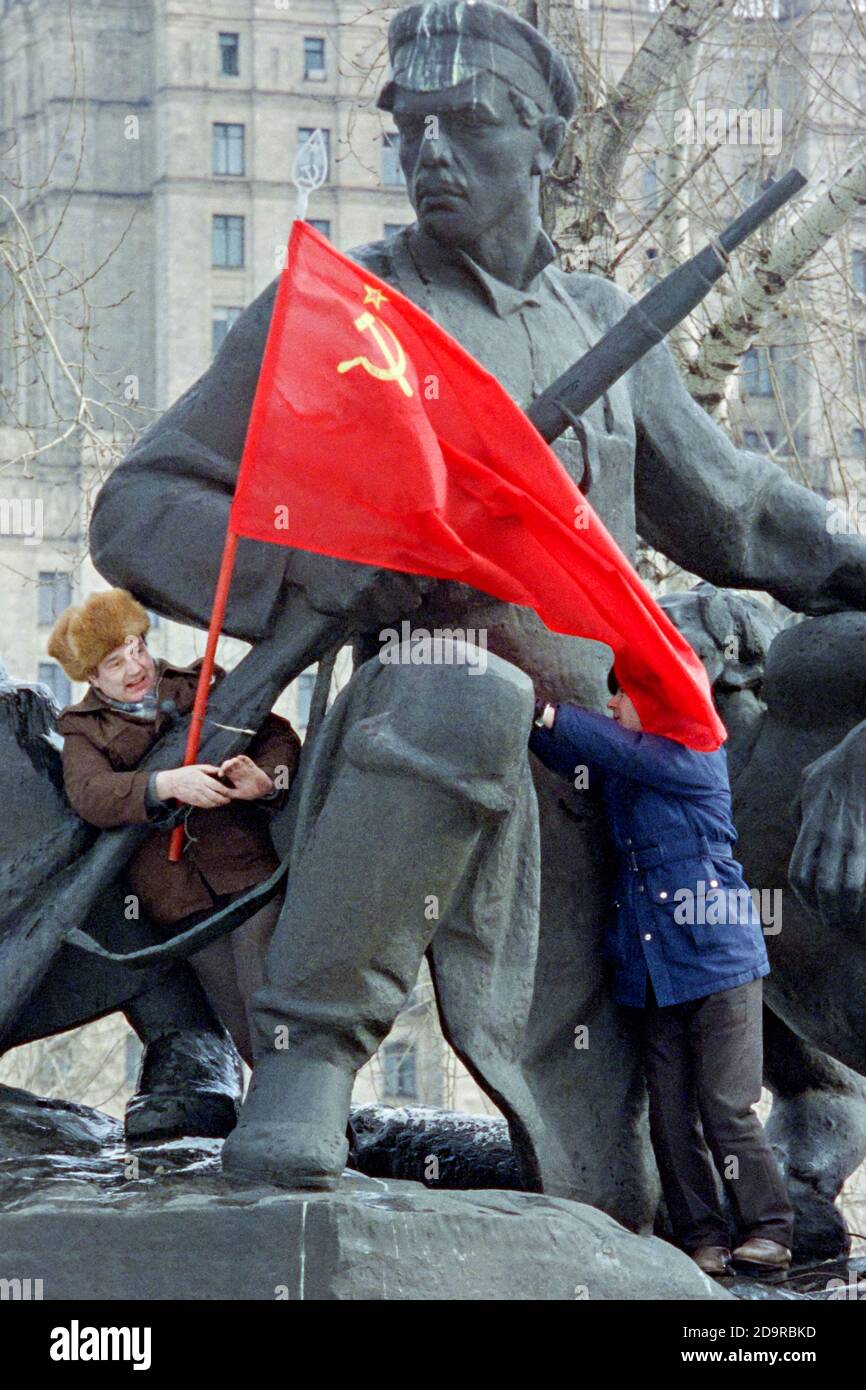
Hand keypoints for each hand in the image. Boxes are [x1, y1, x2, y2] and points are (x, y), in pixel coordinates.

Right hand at [154, 764, 231, 808]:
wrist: (172, 783)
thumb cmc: (186, 773)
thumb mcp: (198, 767)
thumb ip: (211, 769)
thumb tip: (221, 771)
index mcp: (203, 779)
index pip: (218, 787)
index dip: (226, 791)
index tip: (230, 791)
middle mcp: (200, 789)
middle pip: (216, 797)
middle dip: (225, 799)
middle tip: (229, 799)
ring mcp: (197, 797)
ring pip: (211, 803)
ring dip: (219, 804)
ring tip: (223, 802)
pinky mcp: (194, 802)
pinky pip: (205, 806)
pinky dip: (211, 805)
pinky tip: (215, 803)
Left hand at [217, 754, 273, 800]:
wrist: (263, 791)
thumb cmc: (250, 792)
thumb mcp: (239, 794)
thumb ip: (229, 792)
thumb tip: (219, 791)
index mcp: (233, 777)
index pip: (224, 770)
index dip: (221, 771)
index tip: (220, 775)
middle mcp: (238, 771)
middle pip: (229, 763)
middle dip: (225, 764)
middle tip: (224, 769)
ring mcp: (245, 768)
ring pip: (236, 760)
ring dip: (233, 760)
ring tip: (231, 764)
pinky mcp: (252, 767)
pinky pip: (247, 759)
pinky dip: (243, 758)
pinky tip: (240, 758)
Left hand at [788, 724, 865, 930]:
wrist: (865, 755)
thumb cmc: (836, 767)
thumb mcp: (806, 784)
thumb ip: (799, 812)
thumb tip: (799, 833)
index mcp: (810, 827)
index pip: (799, 874)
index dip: (804, 898)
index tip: (812, 907)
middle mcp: (830, 837)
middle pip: (823, 887)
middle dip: (827, 911)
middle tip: (832, 923)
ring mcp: (854, 839)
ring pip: (848, 886)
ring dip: (848, 908)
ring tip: (849, 918)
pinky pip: (865, 874)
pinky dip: (863, 891)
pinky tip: (864, 899)